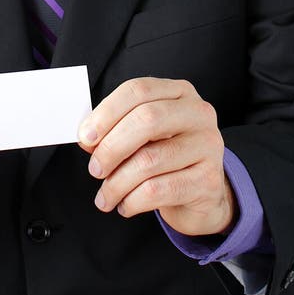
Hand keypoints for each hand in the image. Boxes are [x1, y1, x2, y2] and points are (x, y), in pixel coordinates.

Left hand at [77, 77, 236, 235]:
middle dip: (111, 147)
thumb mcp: (143, 136)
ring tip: (106, 195)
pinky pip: (159, 190)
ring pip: (149, 160)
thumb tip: (87, 138)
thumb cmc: (167, 157)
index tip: (85, 136)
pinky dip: (133, 201)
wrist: (202, 194)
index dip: (107, 112)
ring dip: (118, 182)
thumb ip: (116, 130)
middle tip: (95, 168)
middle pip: (146, 119)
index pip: (138, 90)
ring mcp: (207, 145)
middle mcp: (198, 113)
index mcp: (179, 92)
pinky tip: (126, 205)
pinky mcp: (208, 180)